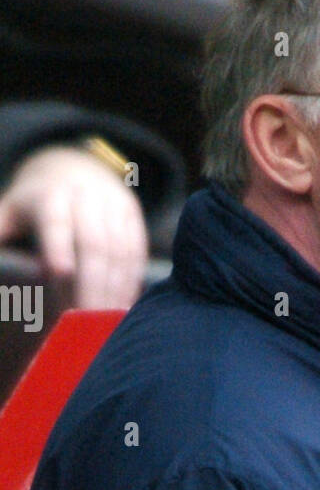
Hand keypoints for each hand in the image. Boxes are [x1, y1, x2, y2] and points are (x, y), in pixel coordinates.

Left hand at [0, 146, 147, 308]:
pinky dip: (132, 281)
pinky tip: (125, 306)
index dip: (58, 247)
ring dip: (116, 288)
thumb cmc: (36, 203)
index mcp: (50, 195)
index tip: (60, 276)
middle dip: (92, 284)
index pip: (55, 222)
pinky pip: (137, 250)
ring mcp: (113, 204)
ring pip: (120, 249)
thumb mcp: (10, 211)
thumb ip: (0, 233)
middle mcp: (86, 196)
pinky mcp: (133, 214)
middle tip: (89, 321)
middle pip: (94, 243)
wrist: (75, 168)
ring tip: (109, 320)